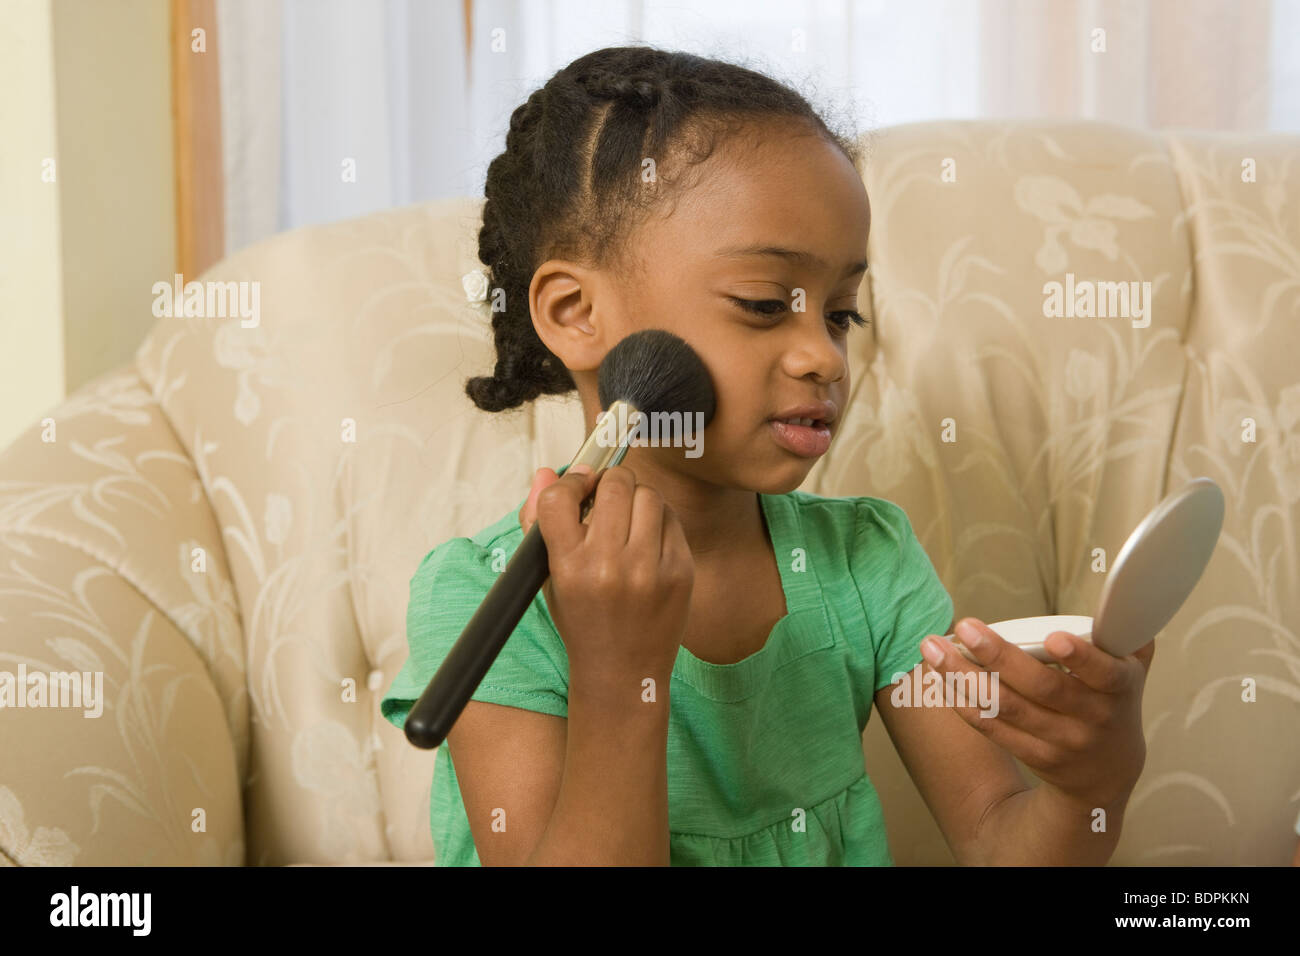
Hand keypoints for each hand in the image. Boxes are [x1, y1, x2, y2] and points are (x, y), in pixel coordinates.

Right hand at [521, 465, 694, 685]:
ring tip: (628, 517)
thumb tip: (548, 471)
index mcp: (568, 567)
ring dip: (636, 497)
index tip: (577, 486)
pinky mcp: (680, 571)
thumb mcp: (549, 578)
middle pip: (614, 484)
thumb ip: (540, 522)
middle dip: (608, 482)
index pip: (559, 498)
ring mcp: (649, 569)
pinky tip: (647, 537)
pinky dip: (658, 518)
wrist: (623, 673)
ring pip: (648, 495)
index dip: (570, 481)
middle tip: (606, 496)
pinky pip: (671, 518)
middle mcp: (608, 566)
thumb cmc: (582, 623)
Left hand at [920, 617, 1153, 808]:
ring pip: (1006, 708)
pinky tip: (939, 677)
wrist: (1107, 775)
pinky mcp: (1034, 756)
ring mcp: (1061, 741)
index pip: (1104, 674)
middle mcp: (1091, 718)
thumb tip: (1125, 592)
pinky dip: (962, 702)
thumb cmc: (1112, 704)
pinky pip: (992, 728)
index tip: (1053, 638)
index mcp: (1118, 689)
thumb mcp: (1132, 673)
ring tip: (933, 648)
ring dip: (963, 676)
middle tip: (965, 626)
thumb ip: (1128, 636)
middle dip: (999, 656)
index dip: (1080, 658)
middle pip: (1041, 687)